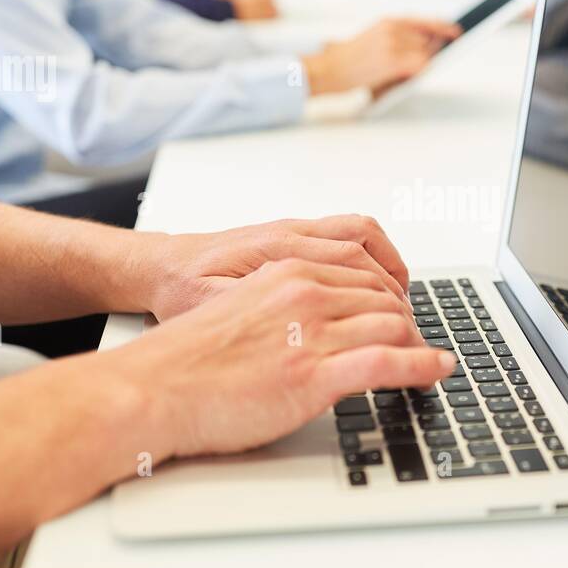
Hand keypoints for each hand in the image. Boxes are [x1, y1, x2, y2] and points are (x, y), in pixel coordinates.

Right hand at [118, 259, 456, 458]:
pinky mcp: (313, 374)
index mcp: (287, 270)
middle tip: (419, 343)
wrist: (151, 387)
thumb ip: (281, 304)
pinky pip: (389, 363)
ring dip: (420, 345)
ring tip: (429, 362)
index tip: (401, 316)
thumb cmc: (187, 358)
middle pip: (387, 298)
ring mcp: (311, 332)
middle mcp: (304, 292)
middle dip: (411, 322)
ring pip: (395, 325)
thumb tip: (308, 321)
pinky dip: (423, 367)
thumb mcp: (241, 307)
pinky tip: (436, 372)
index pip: (365, 273)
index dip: (392, 298)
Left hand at [138, 214, 412, 320]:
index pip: (352, 263)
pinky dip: (373, 255)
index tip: (402, 335)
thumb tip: (302, 323)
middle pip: (365, 252)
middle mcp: (290, 235)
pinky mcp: (293, 238)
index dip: (386, 301)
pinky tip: (377, 284)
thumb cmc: (178, 292)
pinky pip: (347, 234)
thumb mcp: (209, 309)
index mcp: (276, 251)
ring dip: (390, 268)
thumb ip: (255, 309)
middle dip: (395, 292)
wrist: (157, 267)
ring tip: (404, 307)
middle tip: (409, 332)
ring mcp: (294, 232)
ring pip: (361, 237)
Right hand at [301, 18, 460, 95]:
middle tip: (418, 62)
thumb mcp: (373, 38)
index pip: (424, 21)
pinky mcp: (393, 61)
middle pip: (427, 41)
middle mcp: (393, 29)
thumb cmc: (349, 59)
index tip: (456, 32)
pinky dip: (419, 71)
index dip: (442, 27)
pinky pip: (420, 66)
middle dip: (428, 53)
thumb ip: (399, 38)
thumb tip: (427, 48)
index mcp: (388, 21)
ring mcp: (394, 45)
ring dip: (420, 65)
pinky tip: (408, 75)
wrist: (329, 68)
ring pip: (425, 55)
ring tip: (400, 71)